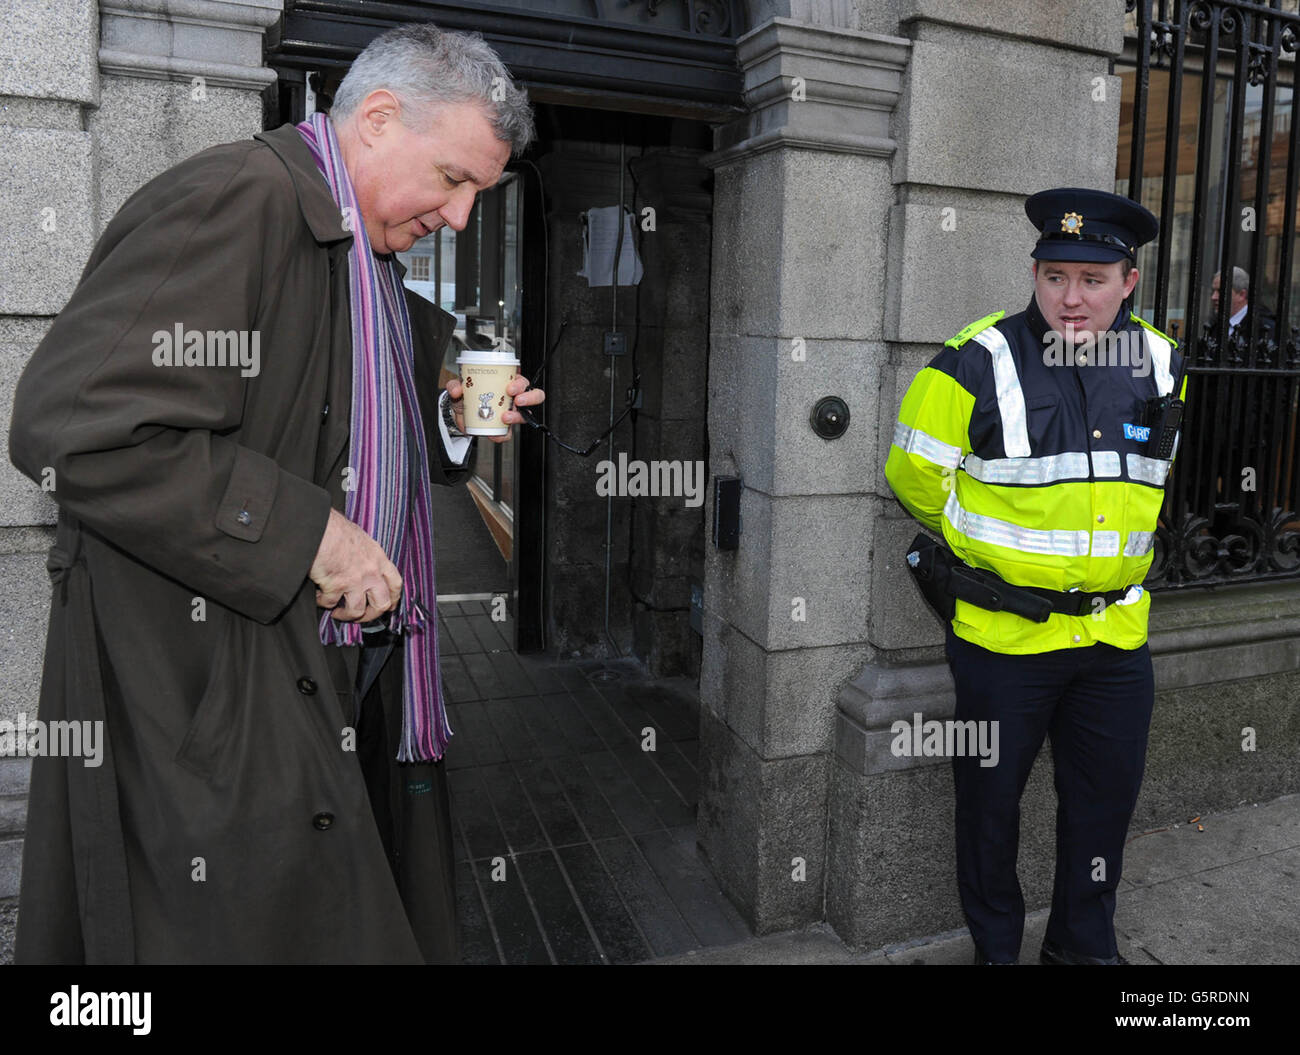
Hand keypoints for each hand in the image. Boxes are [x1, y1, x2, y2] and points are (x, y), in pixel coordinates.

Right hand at [310, 507, 402, 621]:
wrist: (317, 525)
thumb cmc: (334, 528)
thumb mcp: (359, 538)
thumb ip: (365, 555)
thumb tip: (360, 565)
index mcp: (378, 557)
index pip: (395, 583)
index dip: (393, 599)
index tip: (388, 607)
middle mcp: (371, 571)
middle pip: (382, 603)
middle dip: (371, 615)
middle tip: (359, 616)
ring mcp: (355, 580)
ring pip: (358, 610)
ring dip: (346, 615)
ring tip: (336, 612)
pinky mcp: (336, 585)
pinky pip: (331, 603)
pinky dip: (323, 602)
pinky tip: (319, 596)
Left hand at [444, 375, 545, 444]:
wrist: (460, 415)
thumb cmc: (466, 396)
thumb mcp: (459, 387)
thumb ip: (455, 385)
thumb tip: (457, 389)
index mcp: (506, 382)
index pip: (520, 379)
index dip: (520, 383)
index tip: (510, 388)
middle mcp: (512, 397)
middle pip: (532, 394)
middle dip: (528, 398)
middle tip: (517, 400)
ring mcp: (511, 412)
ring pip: (525, 415)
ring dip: (518, 417)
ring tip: (506, 418)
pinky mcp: (505, 428)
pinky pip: (509, 433)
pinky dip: (503, 435)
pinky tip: (496, 433)